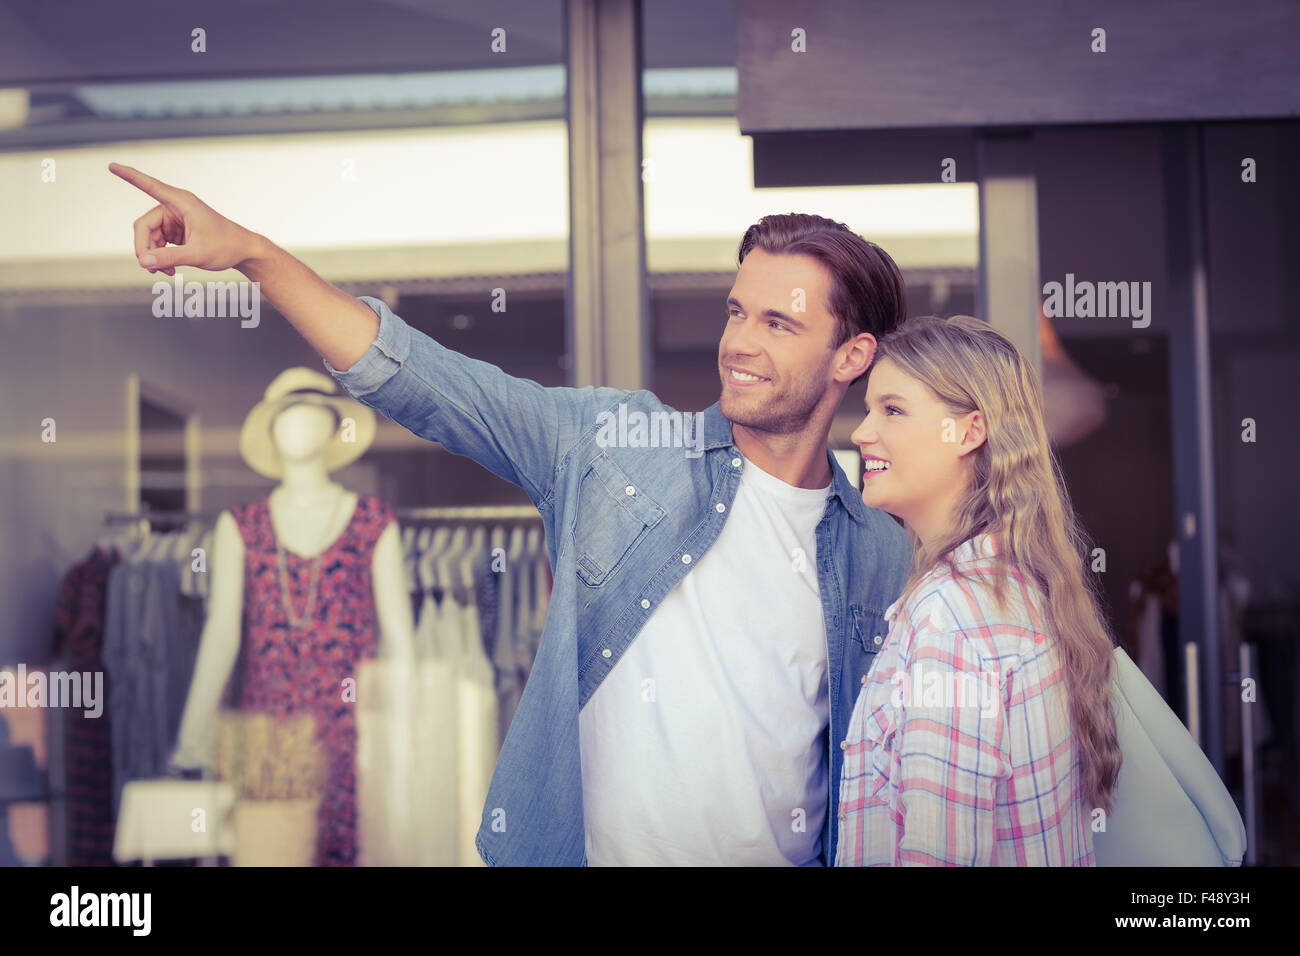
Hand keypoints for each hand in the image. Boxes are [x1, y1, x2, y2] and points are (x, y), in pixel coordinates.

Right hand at [108, 162, 261, 275]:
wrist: (244, 251)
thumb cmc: (226, 247)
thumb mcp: (197, 254)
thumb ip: (170, 258)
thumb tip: (144, 262)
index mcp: (181, 202)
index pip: (149, 185)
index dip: (129, 176)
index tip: (111, 165)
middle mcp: (175, 206)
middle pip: (143, 226)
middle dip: (144, 248)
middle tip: (149, 269)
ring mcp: (174, 219)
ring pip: (148, 237)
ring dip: (152, 256)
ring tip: (164, 273)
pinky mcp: (176, 230)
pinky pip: (157, 243)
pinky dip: (159, 257)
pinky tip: (168, 270)